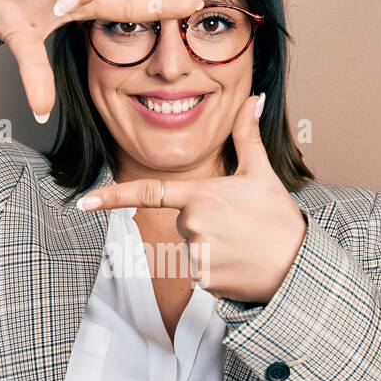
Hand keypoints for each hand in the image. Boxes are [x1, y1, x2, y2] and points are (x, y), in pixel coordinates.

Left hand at [78, 92, 307, 303]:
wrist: (297, 266)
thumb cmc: (278, 218)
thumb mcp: (261, 174)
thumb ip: (246, 136)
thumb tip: (253, 99)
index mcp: (202, 194)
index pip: (149, 192)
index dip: (112, 198)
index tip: (83, 203)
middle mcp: (193, 224)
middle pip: (183, 221)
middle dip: (204, 222)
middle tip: (237, 226)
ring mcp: (195, 255)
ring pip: (189, 248)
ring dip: (210, 248)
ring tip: (240, 246)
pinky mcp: (202, 281)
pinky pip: (197, 273)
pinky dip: (215, 270)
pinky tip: (238, 265)